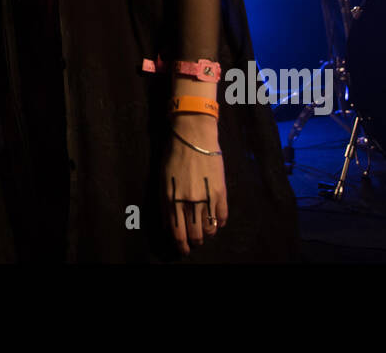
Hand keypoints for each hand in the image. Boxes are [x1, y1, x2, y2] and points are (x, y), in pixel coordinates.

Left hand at [163, 115, 227, 254]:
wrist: (194, 136)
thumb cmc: (174, 155)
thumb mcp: (163, 180)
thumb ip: (165, 204)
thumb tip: (169, 225)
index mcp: (171, 199)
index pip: (176, 232)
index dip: (180, 244)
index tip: (182, 248)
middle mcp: (188, 202)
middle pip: (194, 234)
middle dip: (194, 242)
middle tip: (194, 244)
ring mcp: (205, 197)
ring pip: (209, 229)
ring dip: (207, 234)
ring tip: (206, 233)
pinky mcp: (220, 191)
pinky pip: (222, 216)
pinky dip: (220, 223)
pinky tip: (217, 222)